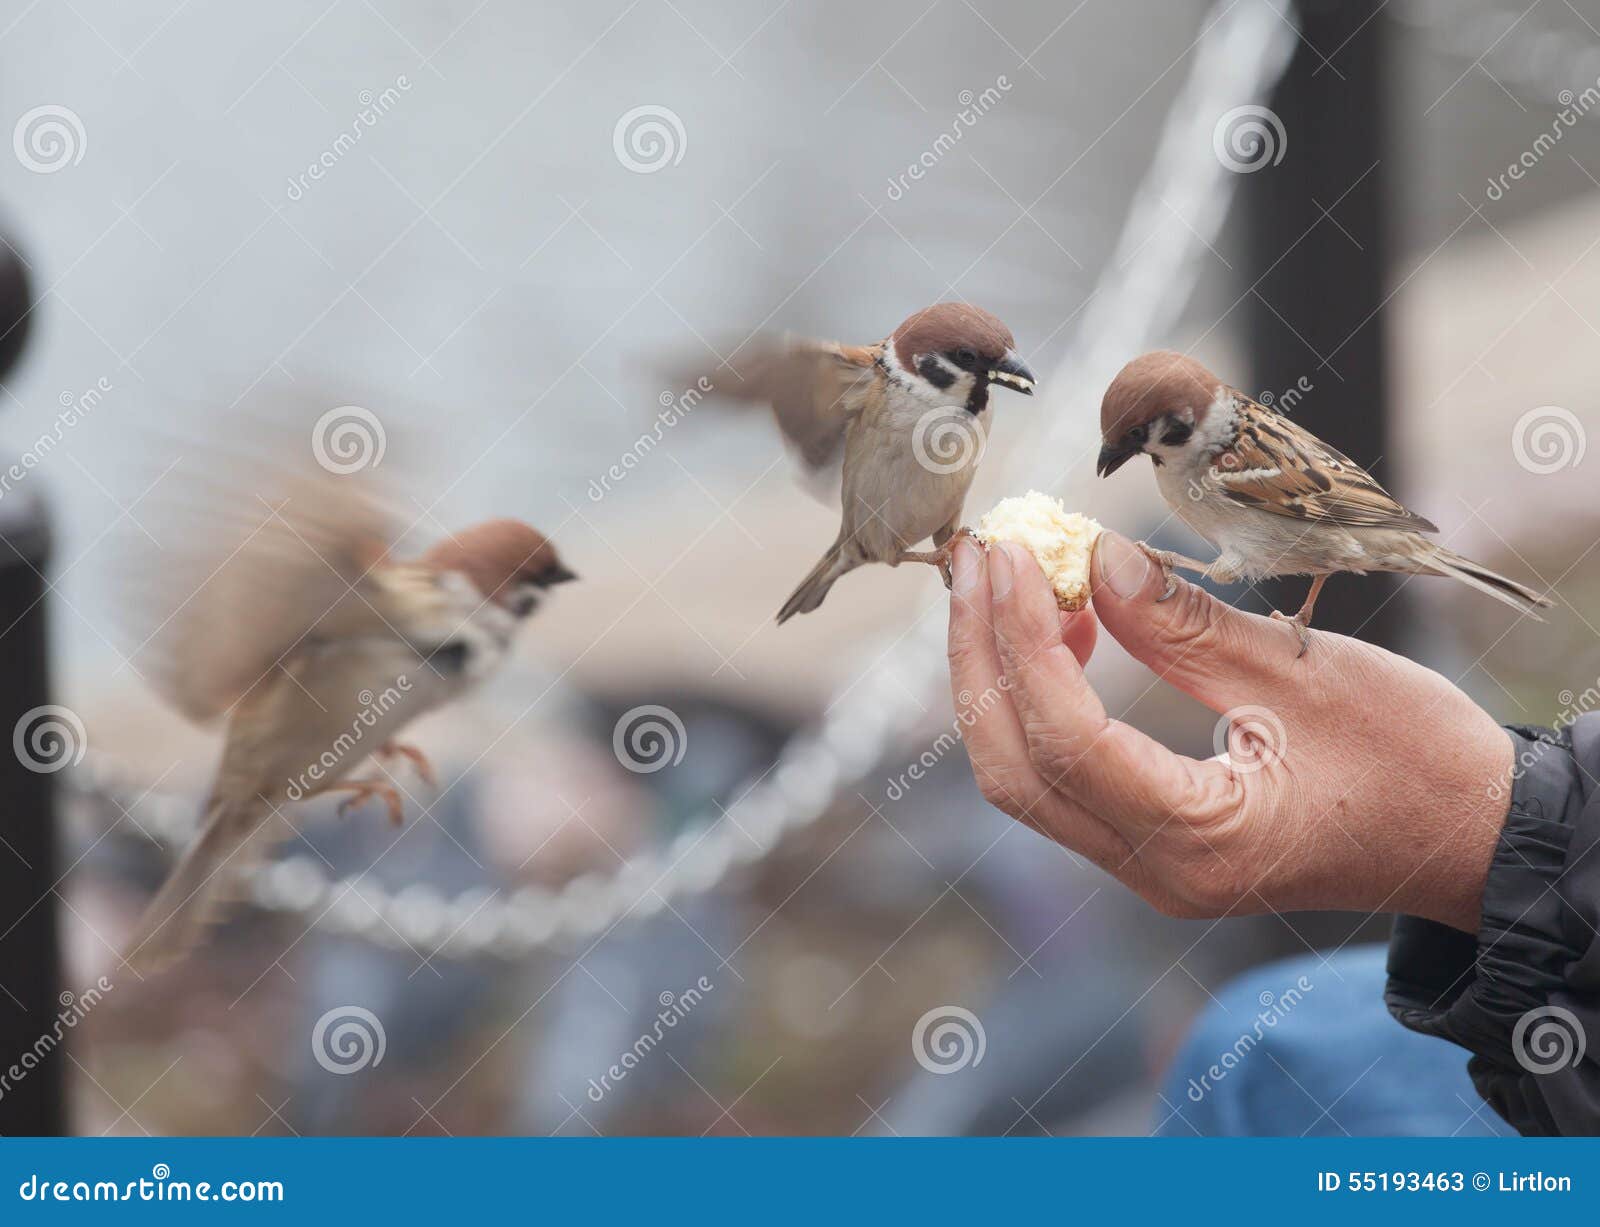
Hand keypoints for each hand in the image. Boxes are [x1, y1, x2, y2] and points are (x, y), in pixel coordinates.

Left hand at [947, 531, 1512, 931]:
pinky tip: (1066, 628)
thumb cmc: (1417, 759)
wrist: (1470, 836)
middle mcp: (1154, 872)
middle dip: (981, 656)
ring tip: (1006, 579)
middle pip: (1013, 767)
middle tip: (977, 557)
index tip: (1006, 555)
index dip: (1021, 640)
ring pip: (1026, 775)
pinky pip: (1062, 775)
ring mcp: (1147, 866)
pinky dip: (1042, 700)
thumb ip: (1187, 624)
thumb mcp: (1305, 673)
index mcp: (1198, 841)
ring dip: (1001, 676)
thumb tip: (1097, 558)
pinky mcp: (1152, 843)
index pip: (1065, 739)